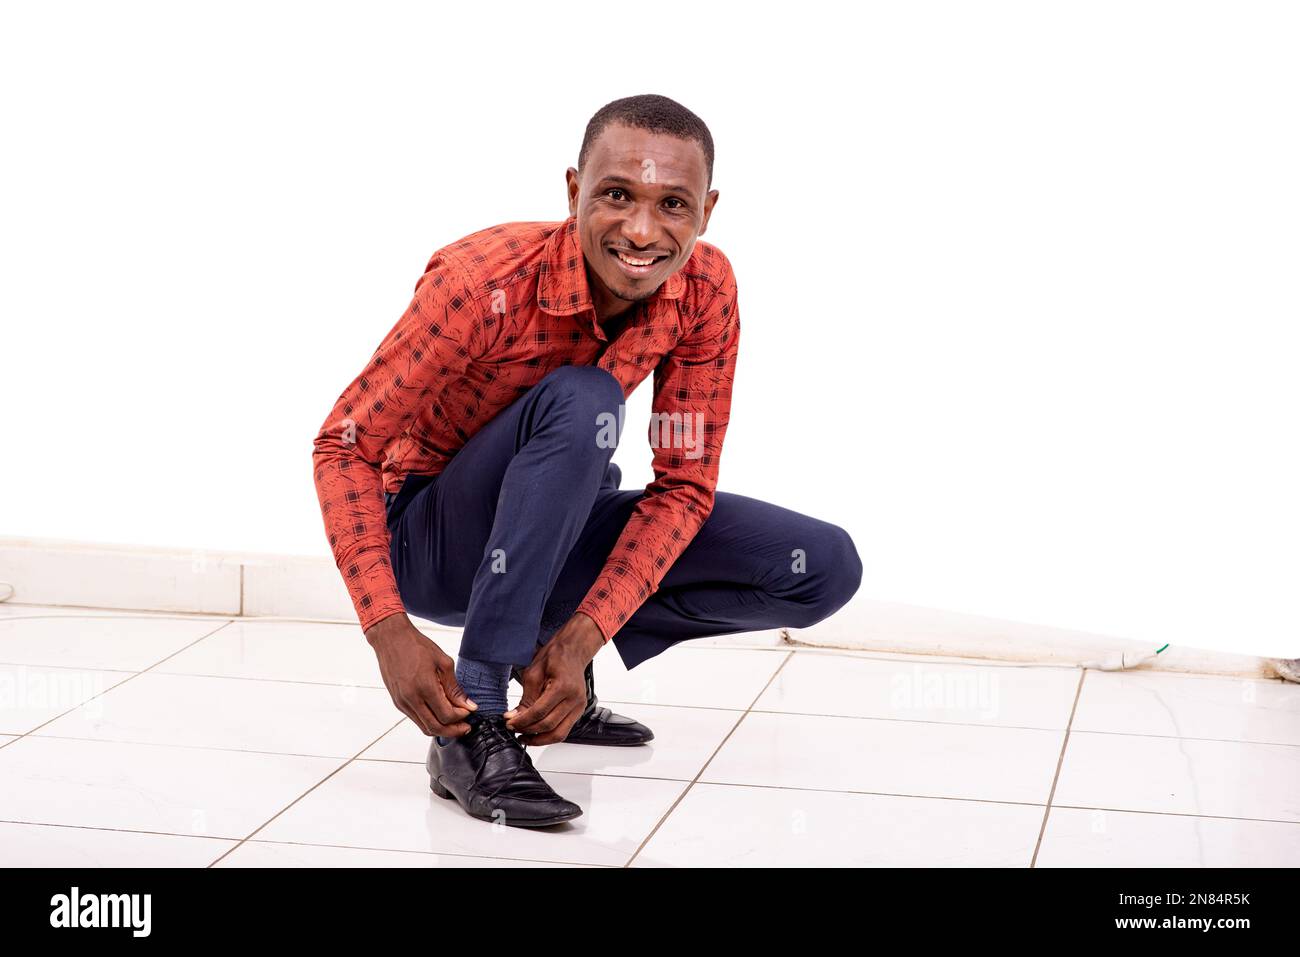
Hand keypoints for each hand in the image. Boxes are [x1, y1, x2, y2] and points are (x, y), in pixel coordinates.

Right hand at [365, 613, 476, 736]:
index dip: (461, 717)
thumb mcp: (443, 662)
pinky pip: (416, 719)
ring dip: (441, 729)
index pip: (446, 715)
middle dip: (453, 730)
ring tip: (454, 722)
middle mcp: (411, 699)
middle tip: (465, 727)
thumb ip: (455, 687)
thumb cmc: (417, 646)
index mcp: (425, 687)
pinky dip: (429, 721)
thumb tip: (468, 705)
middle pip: (435, 728)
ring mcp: (402, 702)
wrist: (391, 639)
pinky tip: (439, 713)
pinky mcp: (397, 702)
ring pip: (424, 727)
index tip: (468, 711)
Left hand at [505, 612, 604, 744]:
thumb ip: (525, 699)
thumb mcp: (533, 674)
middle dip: (528, 730)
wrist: (573, 652)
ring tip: (524, 737)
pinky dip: (548, 735)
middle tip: (513, 728)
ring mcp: (579, 707)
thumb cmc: (554, 658)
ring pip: (558, 734)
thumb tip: (514, 717)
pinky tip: (536, 733)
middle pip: (549, 725)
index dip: (522, 721)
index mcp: (563, 686)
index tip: (509, 723)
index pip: (540, 712)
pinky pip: (563, 730)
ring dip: (539, 739)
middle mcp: (575, 699)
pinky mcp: (578, 711)